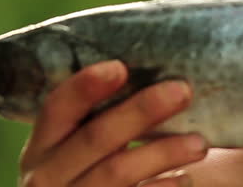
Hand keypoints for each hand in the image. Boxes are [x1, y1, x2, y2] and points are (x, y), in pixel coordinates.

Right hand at [18, 61, 206, 186]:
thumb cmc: (88, 171)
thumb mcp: (75, 148)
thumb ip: (99, 118)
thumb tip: (151, 71)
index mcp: (43, 146)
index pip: (57, 108)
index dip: (84, 87)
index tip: (119, 67)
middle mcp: (47, 176)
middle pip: (95, 137)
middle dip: (140, 111)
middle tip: (182, 91)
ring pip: (118, 172)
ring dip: (162, 152)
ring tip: (199, 142)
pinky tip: (184, 178)